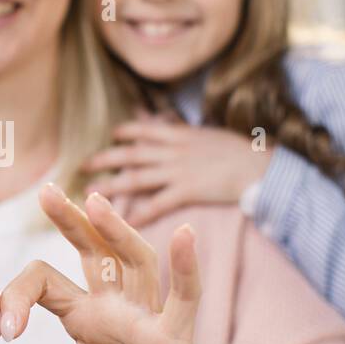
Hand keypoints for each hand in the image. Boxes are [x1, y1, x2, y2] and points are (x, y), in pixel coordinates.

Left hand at [0, 184, 223, 343]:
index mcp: (86, 314)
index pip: (45, 283)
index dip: (18, 297)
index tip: (1, 331)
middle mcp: (116, 303)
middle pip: (92, 250)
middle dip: (70, 221)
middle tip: (44, 191)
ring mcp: (149, 313)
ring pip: (134, 261)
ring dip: (117, 230)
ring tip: (97, 201)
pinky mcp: (179, 334)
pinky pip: (184, 296)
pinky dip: (186, 267)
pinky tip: (185, 235)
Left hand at [82, 115, 272, 226]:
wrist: (261, 166)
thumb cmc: (242, 151)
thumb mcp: (210, 133)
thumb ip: (186, 131)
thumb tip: (167, 122)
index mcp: (180, 134)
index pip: (145, 129)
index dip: (126, 132)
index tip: (112, 136)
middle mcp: (174, 150)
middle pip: (132, 153)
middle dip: (106, 159)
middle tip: (83, 166)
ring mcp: (179, 170)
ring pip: (137, 177)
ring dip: (112, 185)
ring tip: (90, 193)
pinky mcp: (188, 191)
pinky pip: (158, 202)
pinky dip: (140, 212)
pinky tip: (125, 221)